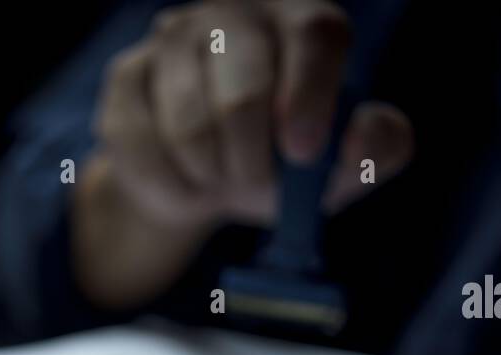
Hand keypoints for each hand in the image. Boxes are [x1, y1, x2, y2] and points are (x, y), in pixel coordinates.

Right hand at [73, 0, 414, 307]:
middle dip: (253, 161)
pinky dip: (170, 187)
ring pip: (189, 124)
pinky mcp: (126, 76)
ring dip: (211, 178)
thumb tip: (364, 138)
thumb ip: (374, 147)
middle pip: (244, 85)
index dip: (310, 95)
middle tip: (257, 191)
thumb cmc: (288, 158)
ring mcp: (173, 38)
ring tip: (222, 183)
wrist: (212, 178)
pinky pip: (142, 145)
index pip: (313, 35)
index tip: (303, 153)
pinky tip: (186, 185)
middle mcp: (235, 11)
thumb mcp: (343, 160)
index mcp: (301, 18)